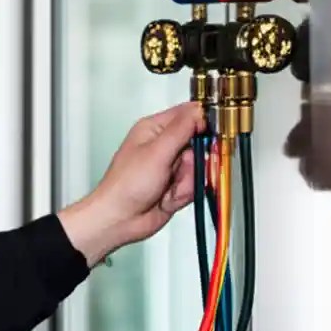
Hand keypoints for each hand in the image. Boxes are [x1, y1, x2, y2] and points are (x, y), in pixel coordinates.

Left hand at [57, 101, 204, 265]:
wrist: (121, 219)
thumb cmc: (125, 186)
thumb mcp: (157, 152)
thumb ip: (180, 130)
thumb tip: (198, 111)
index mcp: (153, 130)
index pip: (187, 115)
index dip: (202, 123)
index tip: (209, 135)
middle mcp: (162, 146)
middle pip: (198, 144)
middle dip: (193, 163)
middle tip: (180, 170)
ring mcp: (170, 166)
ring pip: (198, 167)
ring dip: (186, 182)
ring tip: (167, 188)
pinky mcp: (175, 184)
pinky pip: (194, 185)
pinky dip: (183, 194)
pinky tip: (167, 198)